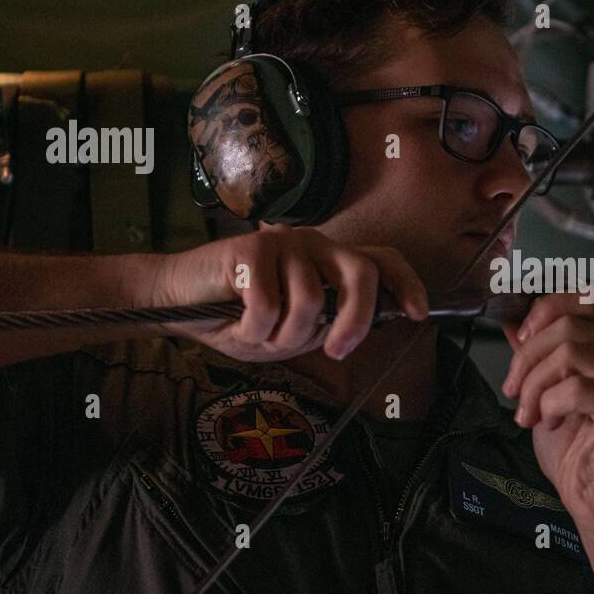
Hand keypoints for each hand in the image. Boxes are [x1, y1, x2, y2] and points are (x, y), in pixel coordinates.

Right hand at [149, 225, 427, 362]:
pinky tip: (238, 322)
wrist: (176, 300)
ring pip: (311, 301)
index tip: (417, 313)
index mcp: (329, 262)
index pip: (381, 259)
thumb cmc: (235, 316)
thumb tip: (359, 328)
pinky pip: (270, 306)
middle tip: (338, 351)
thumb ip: (324, 324)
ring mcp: (284, 243)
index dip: (406, 284)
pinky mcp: (252, 249)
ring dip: (284, 336)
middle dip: (356, 320)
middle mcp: (314, 244)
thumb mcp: (289, 330)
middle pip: (361, 274)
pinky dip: (254, 330)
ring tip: (259, 334)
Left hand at [500, 292, 593, 532]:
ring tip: (531, 413)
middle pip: (569, 323)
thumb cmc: (582, 453)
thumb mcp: (548, 392)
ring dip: (535, 384)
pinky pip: (577, 386)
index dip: (544, 309)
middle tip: (515, 390)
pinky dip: (551, 404)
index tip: (519, 338)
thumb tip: (513, 321)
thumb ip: (537, 354)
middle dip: (528, 357)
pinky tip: (551, 422)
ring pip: (570, 351)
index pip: (584, 297)